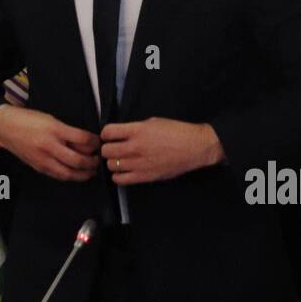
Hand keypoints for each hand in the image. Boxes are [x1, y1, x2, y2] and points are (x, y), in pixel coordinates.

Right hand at [0, 105, 99, 180]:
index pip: (82, 139)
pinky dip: (71, 176)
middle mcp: (50, 146)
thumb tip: (86, 141)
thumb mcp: (51, 119)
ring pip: (69, 172)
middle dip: (92, 162)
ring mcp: (44, 159)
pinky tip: (77, 173)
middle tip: (99, 160)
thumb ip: (68, 131)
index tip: (99, 143)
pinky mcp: (39, 167)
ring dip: (84, 173)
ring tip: (91, 170)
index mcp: (54, 130)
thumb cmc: (29, 120)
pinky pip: (59, 175)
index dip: (95, 142)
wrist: (6, 128)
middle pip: (78, 160)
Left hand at [99, 117, 223, 184]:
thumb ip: (134, 128)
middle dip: (107, 148)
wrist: (194, 147)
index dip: (106, 133)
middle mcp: (135, 147)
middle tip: (113, 148)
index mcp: (137, 130)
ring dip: (113, 162)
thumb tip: (120, 134)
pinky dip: (118, 175)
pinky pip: (120, 179)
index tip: (110, 135)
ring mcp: (139, 164)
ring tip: (120, 159)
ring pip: (111, 165)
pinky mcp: (145, 176)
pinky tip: (124, 170)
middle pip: (106, 151)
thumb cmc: (176, 132)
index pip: (108, 132)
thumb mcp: (152, 122)